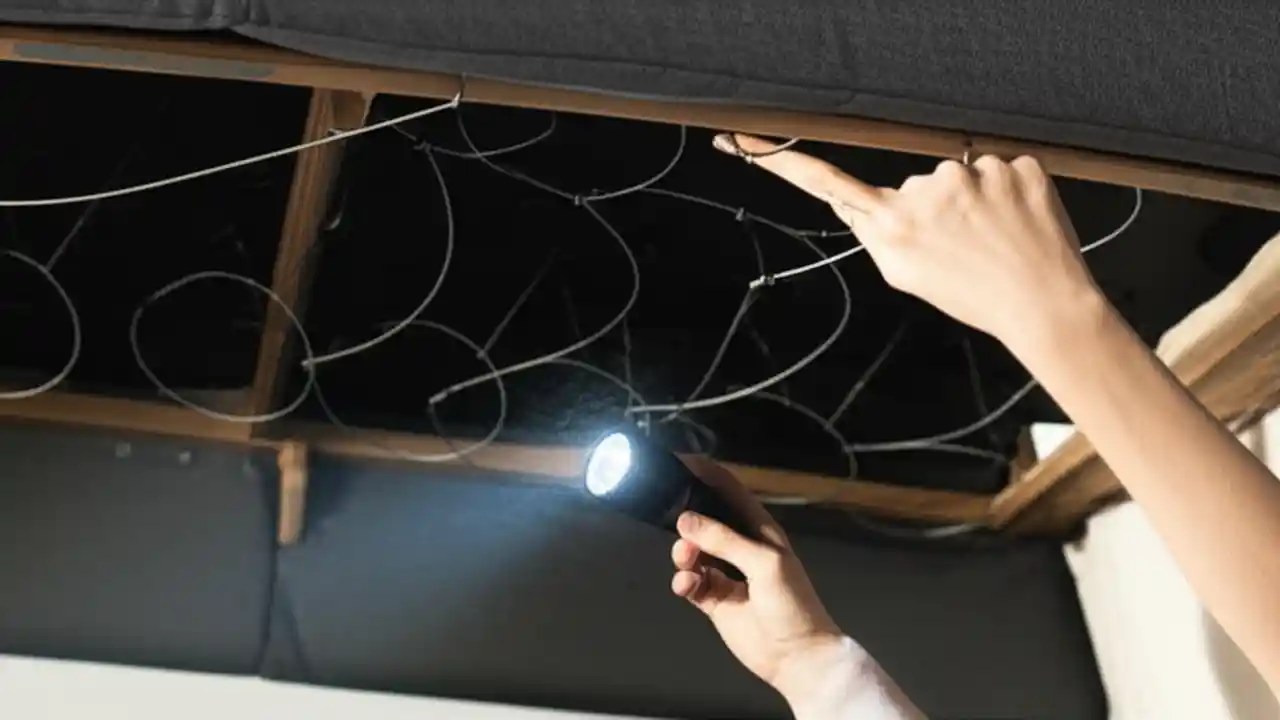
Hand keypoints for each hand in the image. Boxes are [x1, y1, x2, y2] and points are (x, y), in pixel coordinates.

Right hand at [669, 459, 851, 707]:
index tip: (678, 463)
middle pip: (704, 520)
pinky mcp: (714, 599)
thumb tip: (685, 520)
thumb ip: (724, 540)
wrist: (798, 656)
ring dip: (683, 552)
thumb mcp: (763, 564)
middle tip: (675, 526)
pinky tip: (687, 586)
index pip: (729, 491)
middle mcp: (741, 547)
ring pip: (692, 550)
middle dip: (686, 518)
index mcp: (759, 530)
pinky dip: (683, 580)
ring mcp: (726, 574)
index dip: (706, 474)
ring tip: (686, 562)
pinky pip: (690, 581)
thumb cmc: (792, 604)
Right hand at [714, 134, 1102, 353]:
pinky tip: (1018, 226)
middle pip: (914, 186)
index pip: (825, 182)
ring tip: (995, 241)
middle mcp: (925, 190)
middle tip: (961, 249)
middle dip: (932, 209)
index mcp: (891, 223)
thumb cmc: (973, 295)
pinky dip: (1008, 195)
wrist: (1044, 304)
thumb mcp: (905, 275)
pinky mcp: (1017, 165)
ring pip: (961, 177)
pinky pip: (1002, 170)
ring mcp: (974, 173)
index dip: (778, 160)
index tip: (737, 138)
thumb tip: (856, 202)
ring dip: (974, 202)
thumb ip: (875, 232)